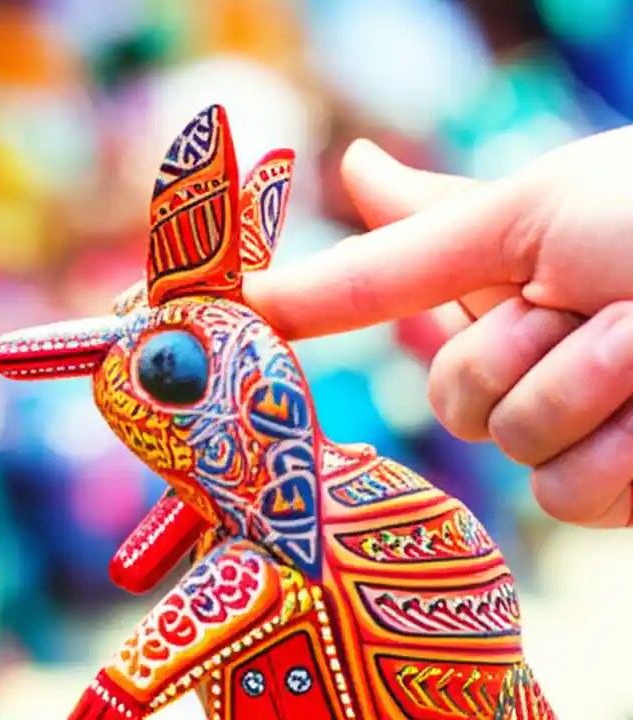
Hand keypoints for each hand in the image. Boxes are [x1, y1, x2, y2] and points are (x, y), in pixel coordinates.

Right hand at [245, 127, 632, 527]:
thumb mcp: (531, 215)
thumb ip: (399, 246)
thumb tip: (318, 199)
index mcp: (518, 279)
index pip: (403, 294)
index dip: (331, 306)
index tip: (232, 308)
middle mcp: (545, 355)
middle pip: (451, 386)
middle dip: (519, 340)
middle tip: (600, 297)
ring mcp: (588, 427)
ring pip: (506, 443)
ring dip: (588, 384)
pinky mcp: (627, 492)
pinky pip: (567, 495)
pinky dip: (627, 447)